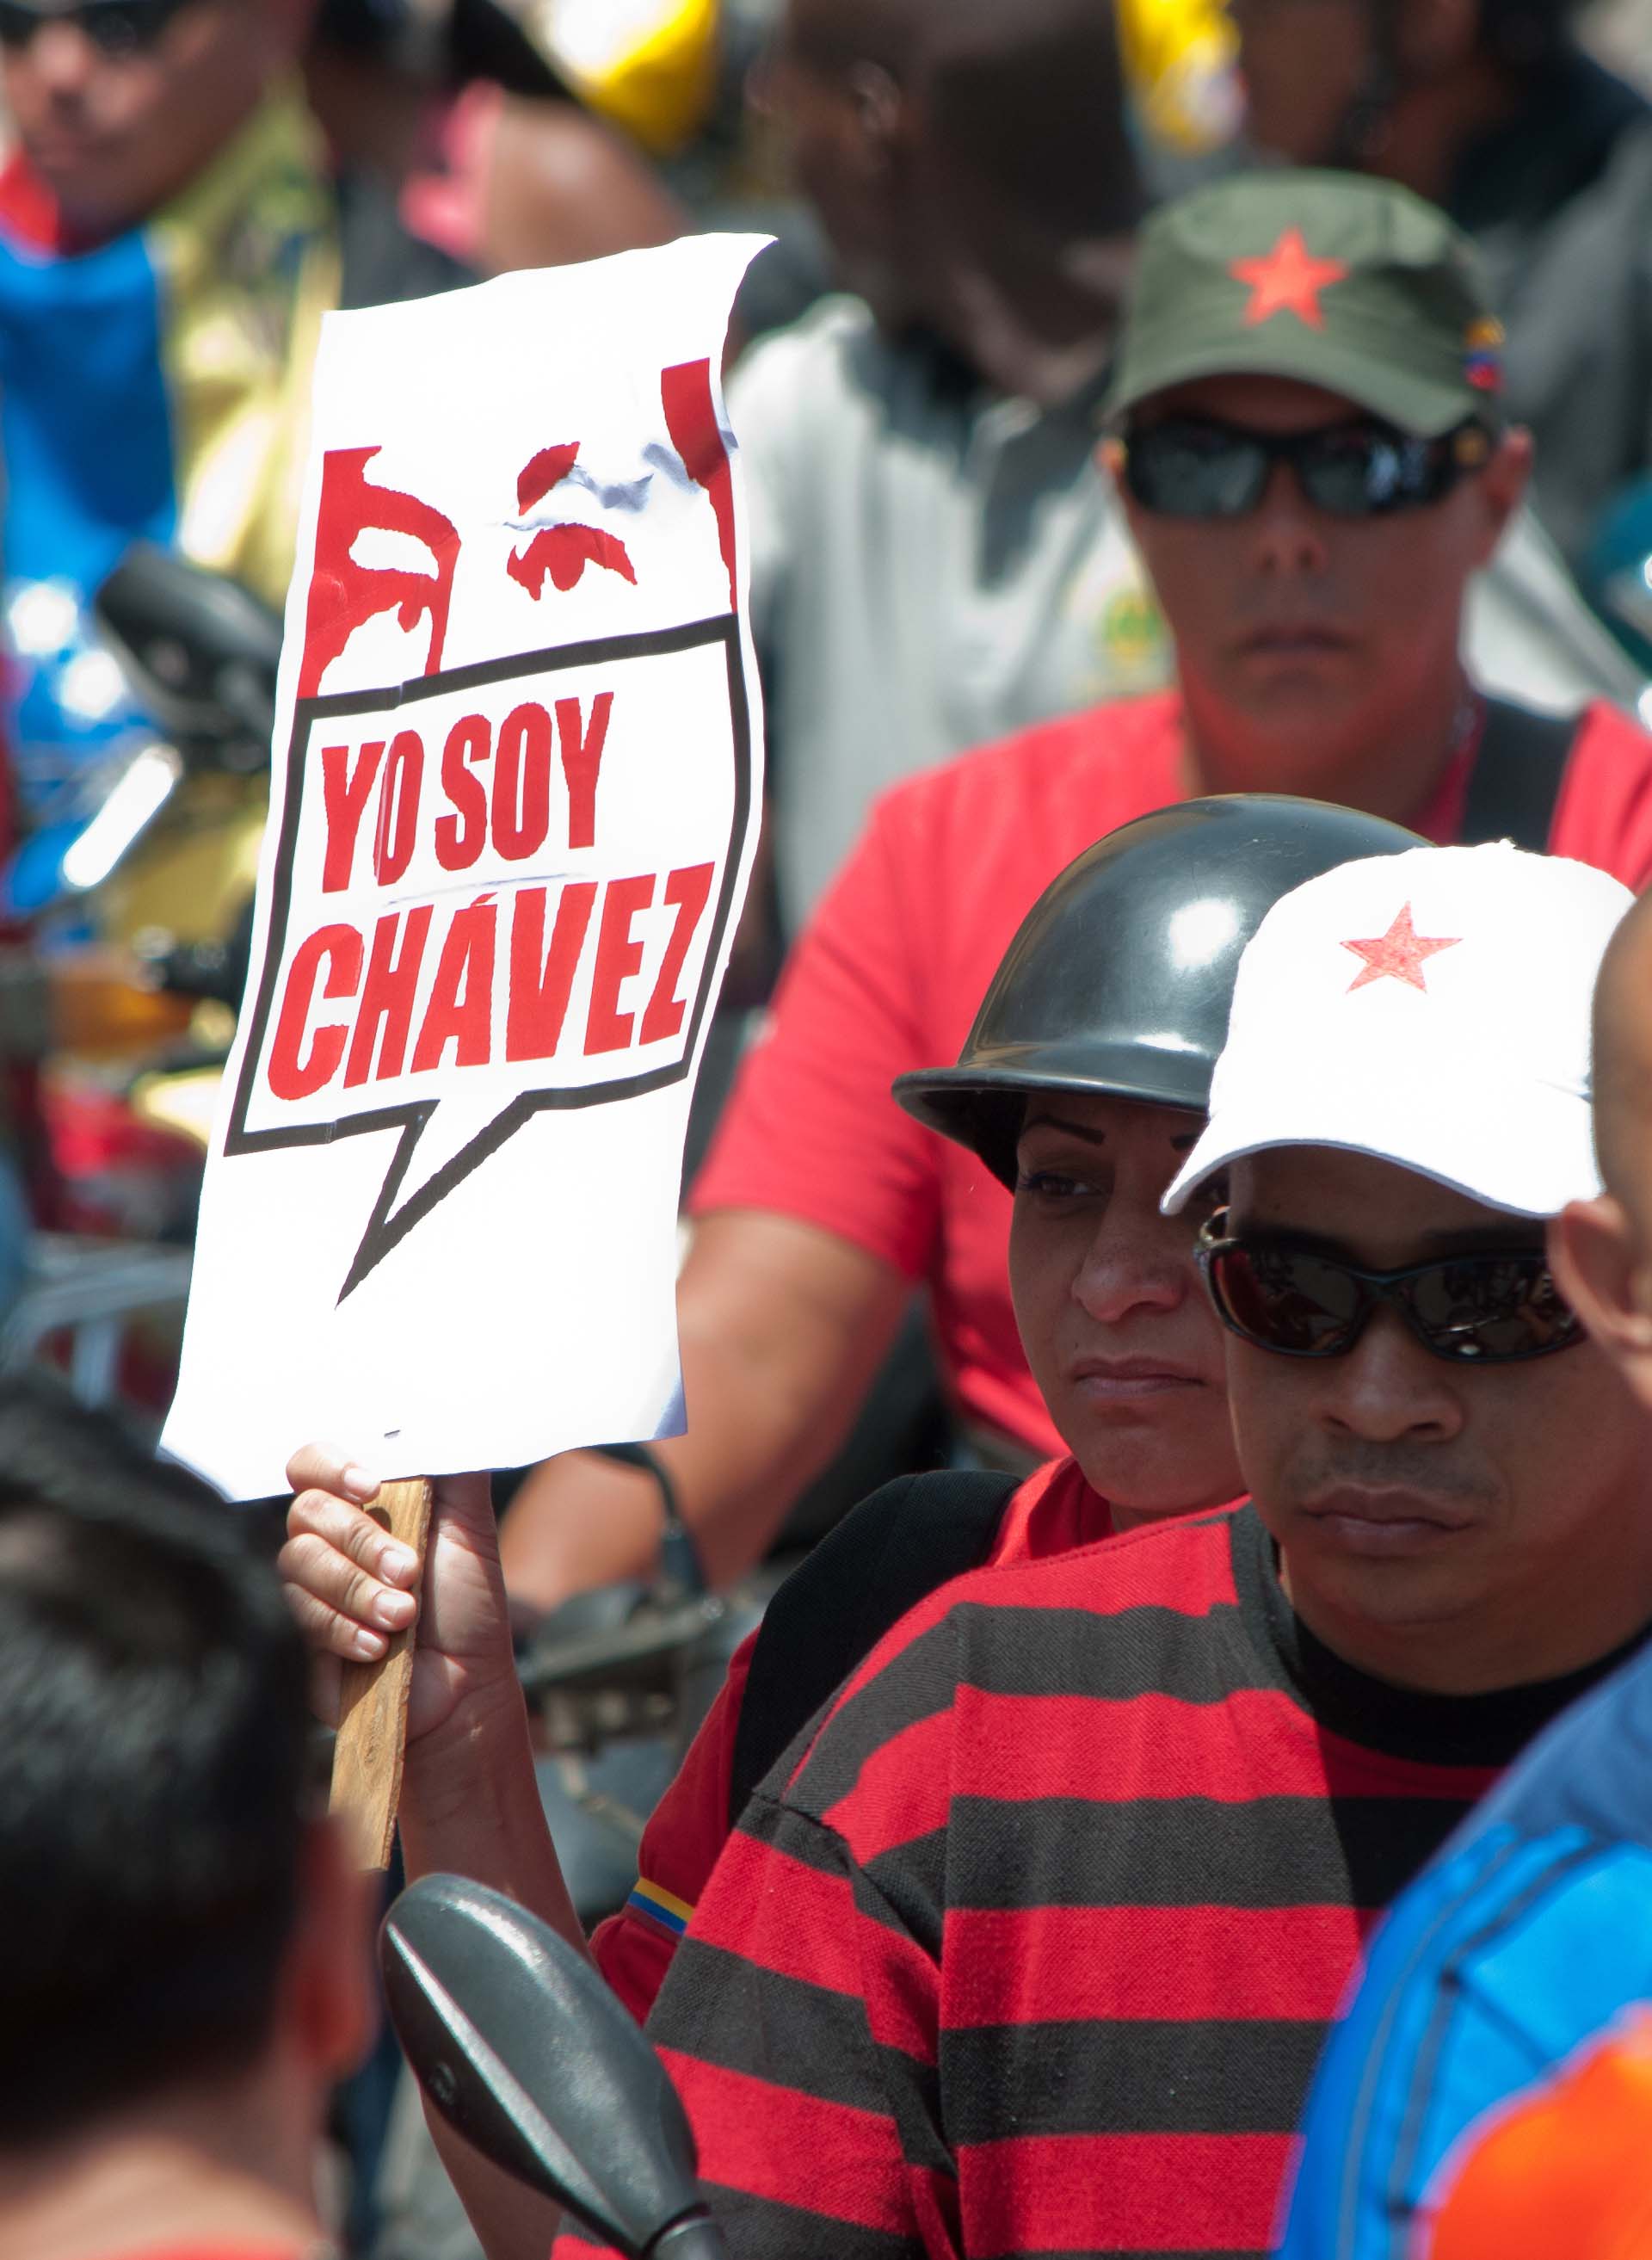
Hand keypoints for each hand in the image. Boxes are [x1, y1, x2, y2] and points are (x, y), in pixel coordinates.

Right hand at [281, 1446, 518, 1744]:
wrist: (464, 1685)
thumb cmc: (467, 1604)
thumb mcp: (471, 1526)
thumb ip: (453, 1470)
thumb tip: (444, 1417)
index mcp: (365, 1505)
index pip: (314, 1463)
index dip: (329, 1466)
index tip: (368, 1485)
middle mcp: (330, 1540)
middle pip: (306, 1512)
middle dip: (362, 1543)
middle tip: (409, 1572)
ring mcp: (311, 1587)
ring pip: (298, 1562)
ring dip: (358, 1590)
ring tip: (403, 1616)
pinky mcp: (299, 1635)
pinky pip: (298, 1616)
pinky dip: (344, 1628)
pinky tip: (378, 1647)